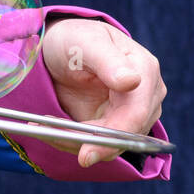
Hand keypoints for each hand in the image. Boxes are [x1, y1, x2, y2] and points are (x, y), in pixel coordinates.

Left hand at [40, 17, 165, 166]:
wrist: (64, 49)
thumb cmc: (75, 39)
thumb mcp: (86, 43)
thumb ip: (108, 61)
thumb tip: (132, 82)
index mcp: (145, 71)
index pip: (137, 113)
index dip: (114, 136)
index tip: (86, 154)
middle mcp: (146, 96)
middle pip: (126, 135)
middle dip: (88, 142)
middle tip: (50, 134)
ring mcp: (134, 114)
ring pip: (112, 145)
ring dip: (77, 142)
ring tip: (46, 126)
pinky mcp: (117, 127)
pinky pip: (99, 145)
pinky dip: (74, 141)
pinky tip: (53, 127)